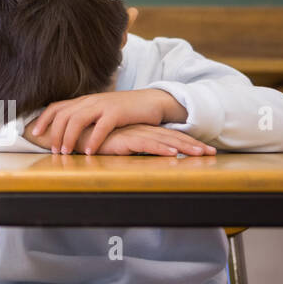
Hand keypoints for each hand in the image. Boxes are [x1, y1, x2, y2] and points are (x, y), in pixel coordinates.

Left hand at [31, 89, 184, 154]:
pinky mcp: (117, 112)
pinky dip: (93, 140)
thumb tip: (66, 132)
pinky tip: (88, 152)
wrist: (149, 101)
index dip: (43, 119)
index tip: (34, 133)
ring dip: (68, 137)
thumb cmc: (123, 111)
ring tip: (65, 152)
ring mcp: (102, 105)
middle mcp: (89, 101)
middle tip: (52, 150)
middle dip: (54, 133)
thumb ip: (85, 118)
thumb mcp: (100, 112)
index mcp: (83, 100)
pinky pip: (101, 127)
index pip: (57, 107)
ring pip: (78, 119)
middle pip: (64, 115)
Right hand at [86, 124, 214, 156]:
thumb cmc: (89, 140)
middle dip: (192, 145)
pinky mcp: (122, 139)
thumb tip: (138, 153)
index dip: (185, 141)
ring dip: (185, 147)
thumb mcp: (112, 144)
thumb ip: (126, 145)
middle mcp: (138, 130)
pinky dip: (161, 149)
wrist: (70, 133)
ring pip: (164, 140)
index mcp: (138, 130)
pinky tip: (174, 154)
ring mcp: (131, 133)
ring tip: (202, 153)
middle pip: (171, 137)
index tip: (203, 149)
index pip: (166, 136)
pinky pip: (146, 144)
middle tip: (212, 152)